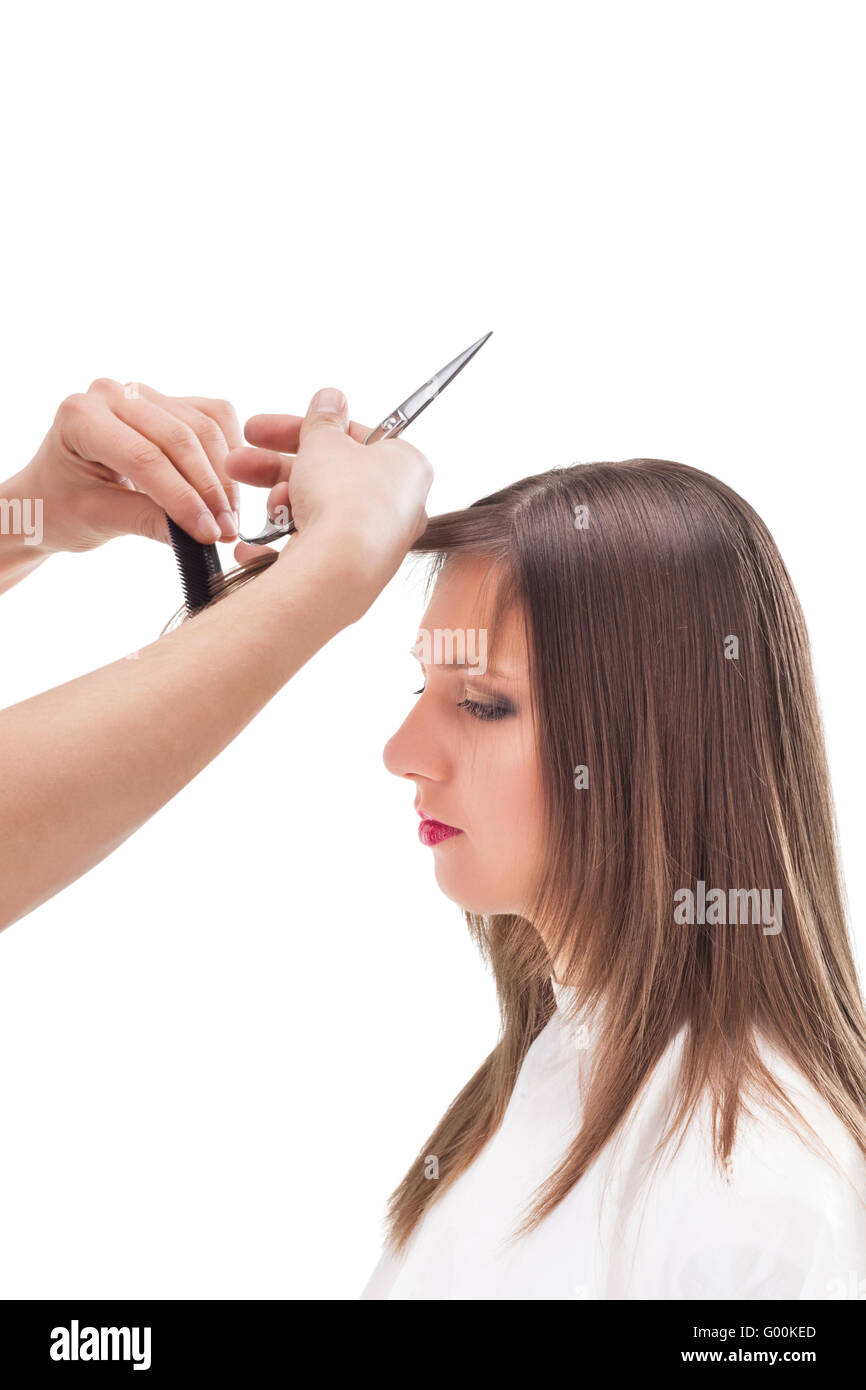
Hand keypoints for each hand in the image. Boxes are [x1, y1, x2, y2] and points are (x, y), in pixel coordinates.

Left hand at [21, 378, 243, 553]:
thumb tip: (202, 535)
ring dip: (224, 475)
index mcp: (80, 416)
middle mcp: (112, 394)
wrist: (51, 495)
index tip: (209, 534)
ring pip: (203, 426)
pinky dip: (227, 452)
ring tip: (230, 519)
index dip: (182, 498)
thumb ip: (147, 522)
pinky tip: (230, 489)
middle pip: (179, 437)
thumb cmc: (60, 507)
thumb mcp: (96, 519)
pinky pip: (212, 417)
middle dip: (209, 489)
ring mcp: (142, 394)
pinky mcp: (167, 402)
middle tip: (227, 532)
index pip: (145, 457)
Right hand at [226, 387, 432, 594]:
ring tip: (258, 505)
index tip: (267, 429)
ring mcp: (377, 540)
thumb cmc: (343, 496)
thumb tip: (331, 396)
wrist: (339, 568)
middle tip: (237, 460)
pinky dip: (283, 543)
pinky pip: (314, 548)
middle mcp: (399, 504)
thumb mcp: (324, 442)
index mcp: (405, 464)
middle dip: (276, 467)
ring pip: (318, 511)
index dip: (305, 429)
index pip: (352, 437)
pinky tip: (251, 546)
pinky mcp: (354, 570)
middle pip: (329, 476)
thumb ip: (323, 420)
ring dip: (280, 504)